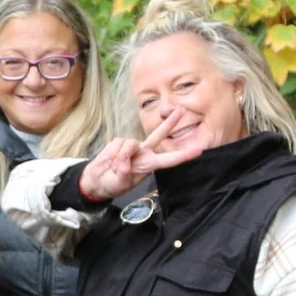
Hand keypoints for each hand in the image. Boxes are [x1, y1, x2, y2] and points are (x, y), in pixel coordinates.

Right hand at [78, 112, 206, 199]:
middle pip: (159, 135)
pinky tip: (111, 160)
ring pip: (130, 144)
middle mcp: (144, 153)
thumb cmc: (112, 184)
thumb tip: (125, 156)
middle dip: (170, 123)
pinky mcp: (119, 142)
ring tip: (115, 166)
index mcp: (149, 165)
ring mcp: (132, 147)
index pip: (169, 159)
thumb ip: (124, 170)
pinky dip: (113, 153)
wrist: (96, 181)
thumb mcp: (119, 182)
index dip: (184, 155)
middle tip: (181, 111)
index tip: (199, 150)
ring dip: (121, 156)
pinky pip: (118, 144)